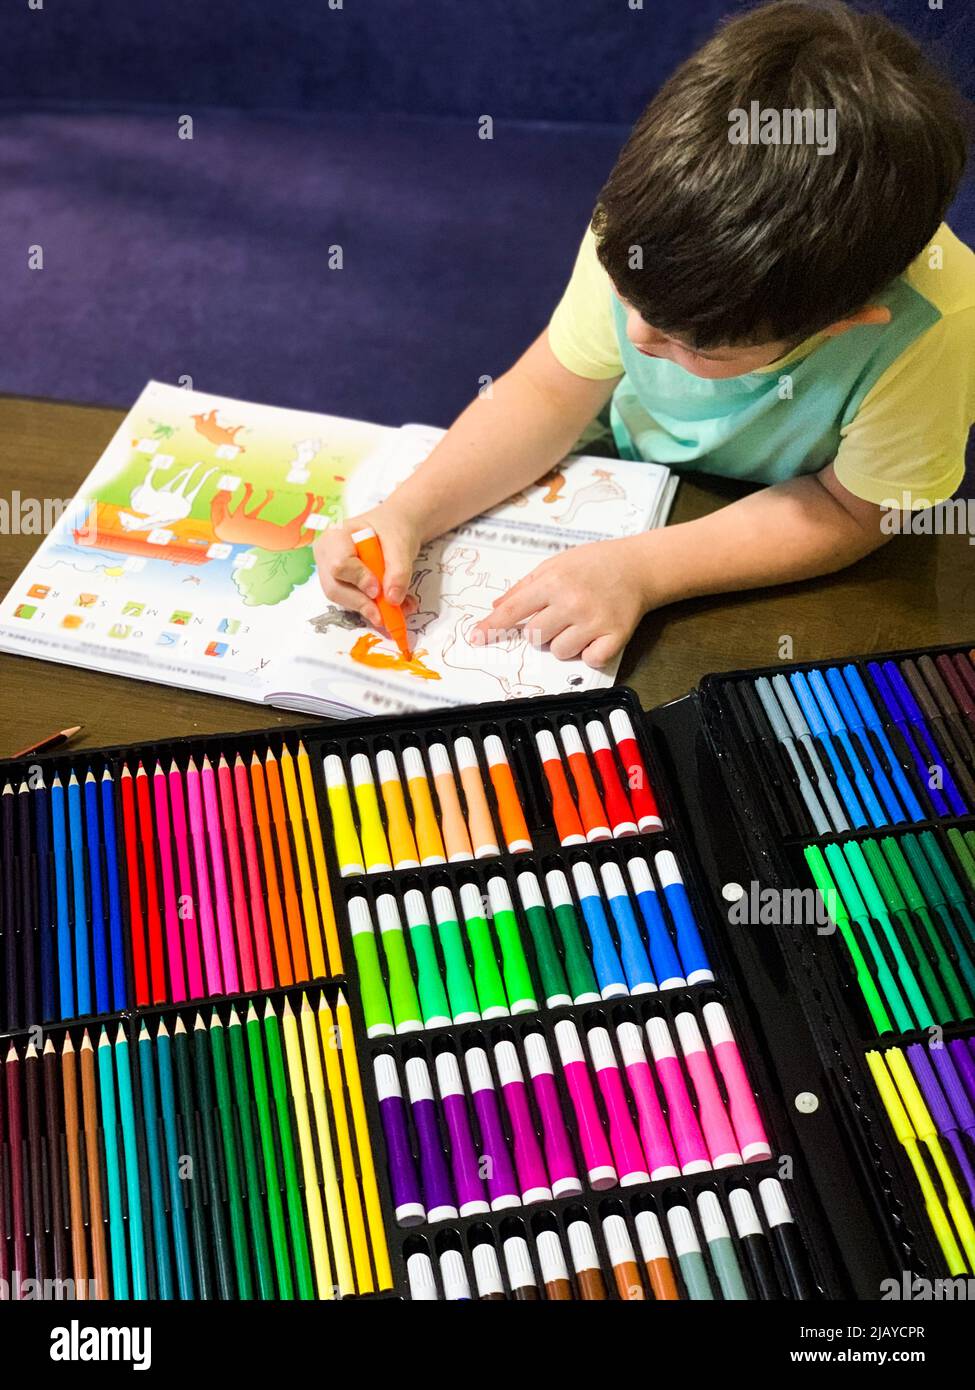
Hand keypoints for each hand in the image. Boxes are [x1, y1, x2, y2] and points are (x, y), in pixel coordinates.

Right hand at [314, 502, 420, 630]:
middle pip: (334, 588)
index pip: (339, 564)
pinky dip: (373, 609)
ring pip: (342, 600)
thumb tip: (392, 599)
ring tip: (396, 610)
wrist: (395, 528)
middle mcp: (326, 556)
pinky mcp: (342, 587)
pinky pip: (353, 603)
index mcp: (335, 536)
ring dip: (370, 608)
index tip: (378, 589)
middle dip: (362, 603)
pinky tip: (392, 608)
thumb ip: (398, 570)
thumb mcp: (401, 543)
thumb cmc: (393, 528)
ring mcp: (331, 573)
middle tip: (385, 614)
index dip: (358, 579)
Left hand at [471, 536, 652, 666]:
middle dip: (540, 632)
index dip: (493, 626)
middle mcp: (573, 602)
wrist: (638, 565)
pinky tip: (594, 637)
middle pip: (535, 636)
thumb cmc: (594, 564)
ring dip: (564, 643)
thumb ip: (525, 586)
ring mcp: (595, 621)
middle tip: (557, 617)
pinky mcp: (616, 635)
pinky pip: (590, 660)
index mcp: (554, 582)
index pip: (514, 610)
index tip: (476, 638)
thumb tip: (497, 607)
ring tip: (578, 624)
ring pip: (560, 652)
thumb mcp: (556, 564)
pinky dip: (589, 654)